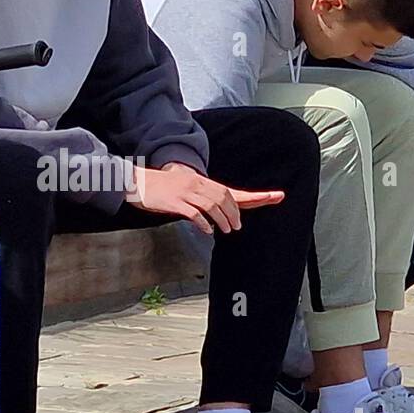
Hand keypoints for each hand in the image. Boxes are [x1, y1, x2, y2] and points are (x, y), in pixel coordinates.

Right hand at [129, 161, 283, 234]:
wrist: (138, 183)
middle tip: (236, 227)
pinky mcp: (175, 202)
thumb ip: (200, 200)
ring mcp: (186, 192)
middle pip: (225, 198)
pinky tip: (207, 230)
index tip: (275, 196)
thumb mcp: (184, 190)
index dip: (255, 196)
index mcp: (201, 183)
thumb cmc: (161, 189)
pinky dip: (203, 222)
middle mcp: (197, 185)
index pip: (232, 191)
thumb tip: (213, 217)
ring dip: (223, 219)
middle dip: (235, 213)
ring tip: (227, 230)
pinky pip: (194, 212)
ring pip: (212, 205)